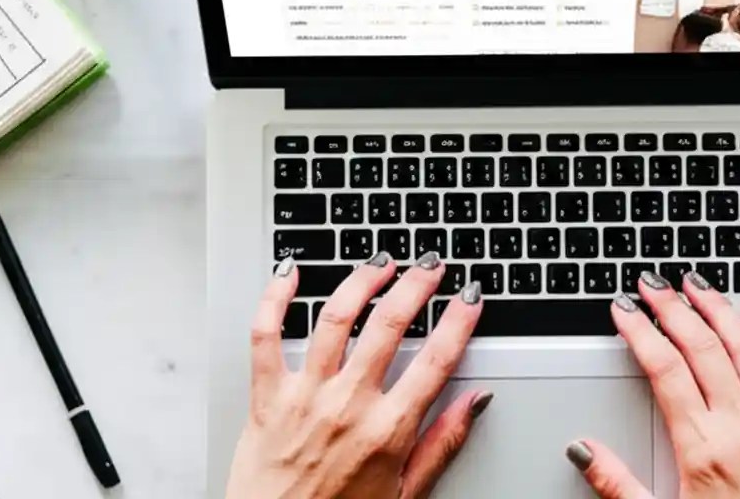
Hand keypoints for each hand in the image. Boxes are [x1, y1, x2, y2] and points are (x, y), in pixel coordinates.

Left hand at [226, 252, 490, 498]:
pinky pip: (265, 335)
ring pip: (335, 317)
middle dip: (417, 284)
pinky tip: (290, 272)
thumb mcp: (407, 493)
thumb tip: (474, 402)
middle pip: (389, 325)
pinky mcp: (266, 396)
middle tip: (431, 266)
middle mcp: (347, 405)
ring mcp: (304, 396)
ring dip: (362, 280)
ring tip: (381, 263)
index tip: (470, 298)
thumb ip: (442, 442)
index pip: (436, 359)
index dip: (459, 321)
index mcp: (387, 430)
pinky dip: (274, 297)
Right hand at [567, 272, 739, 498]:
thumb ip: (616, 483)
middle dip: (673, 309)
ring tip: (699, 287)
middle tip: (652, 285)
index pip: (665, 370)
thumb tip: (584, 450)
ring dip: (721, 311)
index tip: (624, 310)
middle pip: (703, 349)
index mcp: (702, 449)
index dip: (640, 332)